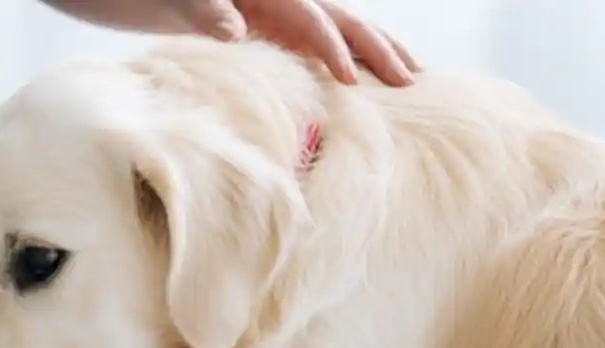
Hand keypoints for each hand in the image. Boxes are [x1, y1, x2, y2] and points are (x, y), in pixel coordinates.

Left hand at [173, 0, 419, 86]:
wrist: (193, 2)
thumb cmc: (189, 1)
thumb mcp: (192, 4)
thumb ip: (211, 13)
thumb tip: (233, 30)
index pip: (315, 20)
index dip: (333, 48)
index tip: (348, 78)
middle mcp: (301, 3)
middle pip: (349, 21)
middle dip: (379, 50)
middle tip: (405, 81)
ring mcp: (306, 18)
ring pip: (356, 30)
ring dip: (385, 52)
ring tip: (415, 76)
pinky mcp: (303, 35)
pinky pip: (343, 46)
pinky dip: (366, 60)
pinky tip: (387, 79)